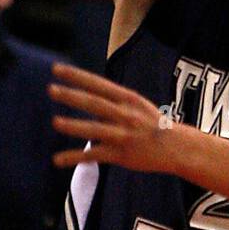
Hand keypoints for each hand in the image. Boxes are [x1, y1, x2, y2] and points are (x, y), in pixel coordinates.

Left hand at [49, 62, 176, 172]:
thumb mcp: (137, 105)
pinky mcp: (121, 155)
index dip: (77, 76)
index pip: (98, 84)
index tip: (57, 69)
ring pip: (94, 129)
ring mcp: (123, 135)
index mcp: (128, 99)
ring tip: (55, 121)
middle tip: (51, 89)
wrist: (177, 147)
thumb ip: (114, 101)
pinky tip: (57, 160)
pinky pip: (94, 155)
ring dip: (73, 125)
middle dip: (71, 95)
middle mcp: (125, 114)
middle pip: (94, 103)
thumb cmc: (154, 124)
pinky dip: (74, 158)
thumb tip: (90, 94)